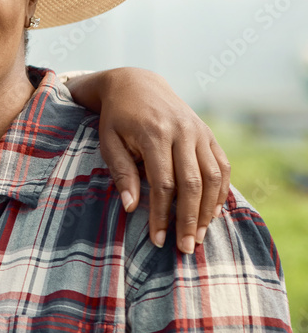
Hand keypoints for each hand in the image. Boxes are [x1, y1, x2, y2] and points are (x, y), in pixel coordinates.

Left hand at [64, 67, 229, 253]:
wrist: (136, 84)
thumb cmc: (117, 117)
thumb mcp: (109, 142)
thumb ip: (121, 173)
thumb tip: (131, 207)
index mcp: (154, 133)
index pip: (163, 184)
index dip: (162, 215)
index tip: (157, 239)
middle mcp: (182, 132)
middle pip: (192, 184)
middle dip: (190, 220)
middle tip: (187, 248)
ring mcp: (199, 131)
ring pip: (212, 177)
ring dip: (209, 210)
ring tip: (201, 236)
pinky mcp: (208, 133)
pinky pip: (222, 166)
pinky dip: (220, 191)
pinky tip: (213, 212)